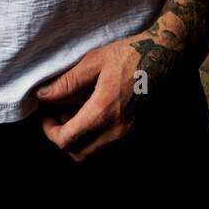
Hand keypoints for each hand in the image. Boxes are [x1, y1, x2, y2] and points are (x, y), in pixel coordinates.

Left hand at [34, 22, 184, 162]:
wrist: (166, 57)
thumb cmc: (130, 54)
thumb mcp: (93, 61)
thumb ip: (66, 82)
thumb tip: (42, 95)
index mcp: (103, 112)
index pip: (66, 141)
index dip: (50, 132)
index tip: (47, 116)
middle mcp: (117, 130)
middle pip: (78, 154)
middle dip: (63, 139)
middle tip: (59, 116)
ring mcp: (129, 134)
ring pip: (94, 153)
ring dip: (79, 140)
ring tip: (76, 114)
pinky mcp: (136, 132)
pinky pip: (108, 146)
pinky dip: (95, 138)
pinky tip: (94, 115)